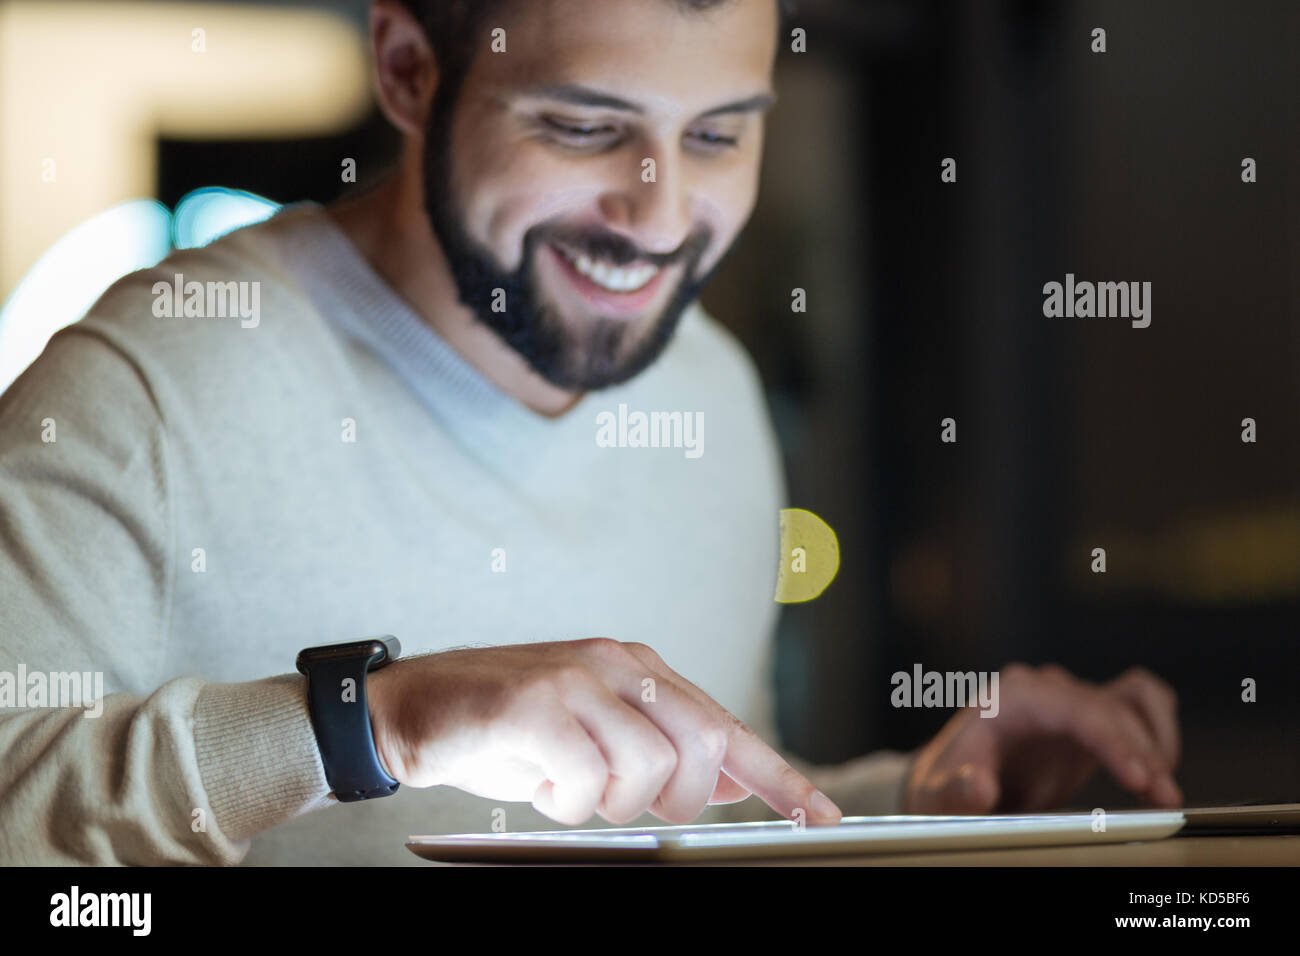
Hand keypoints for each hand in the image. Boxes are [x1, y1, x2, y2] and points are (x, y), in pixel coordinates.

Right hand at [366, 638, 841, 826]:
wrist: (411, 708)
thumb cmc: (505, 729)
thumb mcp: (591, 739)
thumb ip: (656, 750)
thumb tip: (726, 783)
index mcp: (636, 668)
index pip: (726, 724)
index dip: (778, 774)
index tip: (821, 813)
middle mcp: (615, 664)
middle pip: (704, 742)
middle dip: (685, 797)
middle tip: (639, 808)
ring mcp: (576, 679)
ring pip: (649, 766)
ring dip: (612, 802)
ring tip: (570, 790)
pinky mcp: (535, 704)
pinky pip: (586, 776)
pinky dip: (567, 800)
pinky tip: (540, 784)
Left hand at [904, 663, 1181, 813]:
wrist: (952, 780)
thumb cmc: (947, 784)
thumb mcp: (943, 792)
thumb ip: (958, 789)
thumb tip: (978, 787)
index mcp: (1012, 698)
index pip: (1075, 709)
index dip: (1112, 741)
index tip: (1138, 779)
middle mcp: (1045, 690)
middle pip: (1110, 709)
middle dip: (1142, 753)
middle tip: (1163, 800)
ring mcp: (1070, 701)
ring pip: (1133, 700)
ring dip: (1157, 740)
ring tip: (1165, 791)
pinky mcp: (1089, 719)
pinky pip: (1138, 702)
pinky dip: (1157, 729)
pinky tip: (1158, 772)